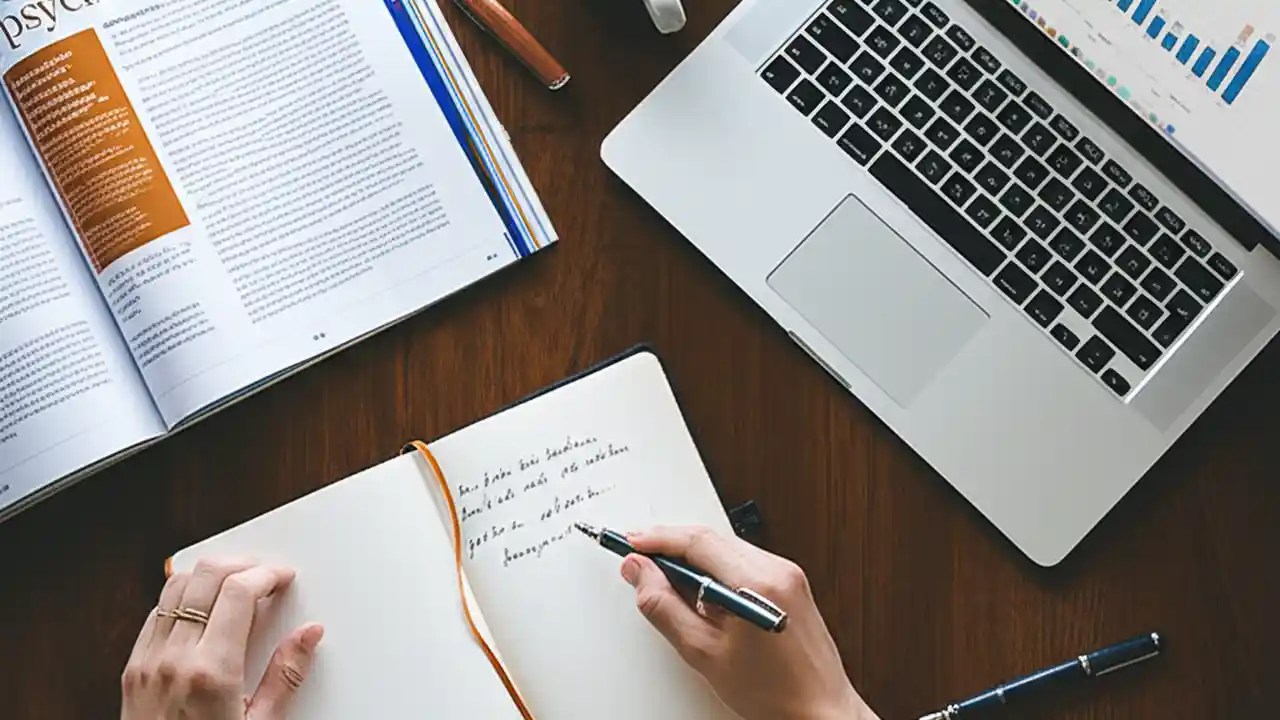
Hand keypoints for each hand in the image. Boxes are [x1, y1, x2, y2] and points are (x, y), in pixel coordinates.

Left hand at [121, 558, 323, 719]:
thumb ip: (285, 676)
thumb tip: (309, 635)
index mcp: (211, 672)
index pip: (239, 592)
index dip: (267, 574)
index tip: (282, 577)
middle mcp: (174, 659)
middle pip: (207, 576)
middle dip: (241, 565)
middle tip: (264, 575)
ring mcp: (148, 662)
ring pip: (176, 585)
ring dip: (209, 575)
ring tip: (236, 586)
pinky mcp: (132, 669)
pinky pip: (156, 613)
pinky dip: (181, 598)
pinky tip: (202, 610)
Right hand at [621, 527, 877, 719]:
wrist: (820, 711)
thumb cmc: (774, 692)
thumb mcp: (703, 652)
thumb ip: (664, 607)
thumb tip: (640, 573)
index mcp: (758, 582)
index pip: (697, 541)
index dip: (658, 538)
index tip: (631, 542)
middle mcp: (778, 570)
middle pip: (712, 539)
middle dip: (671, 545)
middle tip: (639, 560)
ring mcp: (788, 575)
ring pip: (727, 548)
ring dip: (692, 558)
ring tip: (665, 581)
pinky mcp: (791, 584)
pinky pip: (744, 562)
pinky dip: (715, 570)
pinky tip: (699, 593)